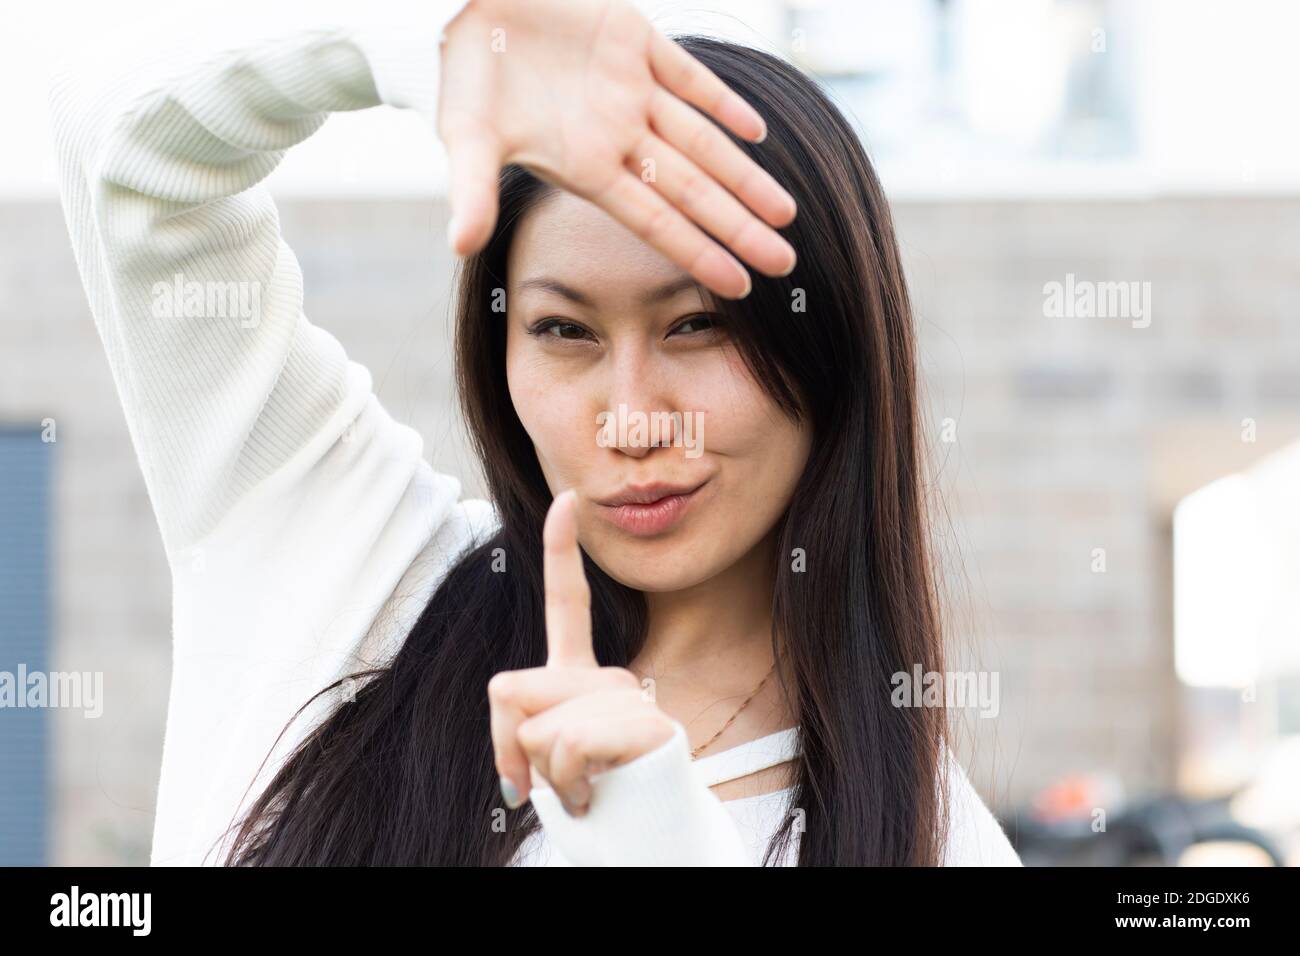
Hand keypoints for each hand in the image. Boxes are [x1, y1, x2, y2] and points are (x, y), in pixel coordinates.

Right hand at [437, 0, 796, 299]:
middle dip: (741, 227)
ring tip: (787, 213)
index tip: (740, 288)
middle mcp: (616, 136)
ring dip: (746, 176)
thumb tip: (462, 247)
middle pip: (694, 191)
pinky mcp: (633, 40)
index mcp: (586, 167)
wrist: (457, 6)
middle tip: (785, 263)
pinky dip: (722, 100)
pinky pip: (689, 77)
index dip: (700, 254)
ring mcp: (629, 90)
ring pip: (704, 141)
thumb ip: (472, 192)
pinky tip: (757, 132)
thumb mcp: (466, 139)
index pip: (657, 222)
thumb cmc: (460, 77)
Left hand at [487, 489, 674, 815]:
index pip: (568, 604)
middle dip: (509, 742)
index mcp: (581, 676)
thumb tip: (515, 728)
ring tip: (584, 789)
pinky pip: (569, 746)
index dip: (562, 551)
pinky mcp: (652, 727)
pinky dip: (568, 785)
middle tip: (548, 778)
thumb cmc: (588, 797)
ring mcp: (633, 700)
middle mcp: (610, 678)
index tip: (565, 500)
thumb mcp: (538, 755)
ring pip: (539, 727)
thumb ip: (519, 722)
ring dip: (546, 775)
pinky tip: (596, 794)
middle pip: (510, 686)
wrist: (642, 842)